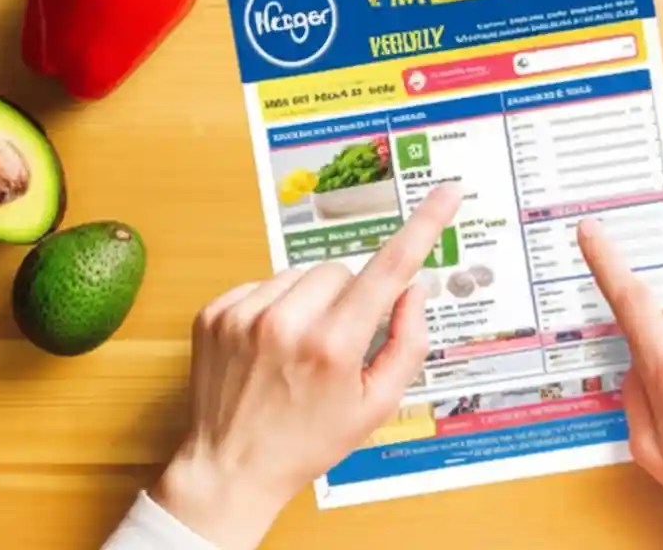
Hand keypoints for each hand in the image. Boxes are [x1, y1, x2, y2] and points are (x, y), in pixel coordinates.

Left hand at [151, 184, 461, 549]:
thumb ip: (407, 344)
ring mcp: (244, 314)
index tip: (447, 192)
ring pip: (300, 274)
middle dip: (348, 298)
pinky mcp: (215, 313)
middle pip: (341, 270)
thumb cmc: (307, 442)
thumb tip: (414, 290)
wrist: (229, 469)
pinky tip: (268, 347)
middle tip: (336, 345)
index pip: (390, 269)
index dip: (424, 225)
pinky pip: (263, 284)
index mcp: (334, 346)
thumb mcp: (375, 406)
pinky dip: (273, 307)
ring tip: (297, 349)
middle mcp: (286, 322)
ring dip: (308, 301)